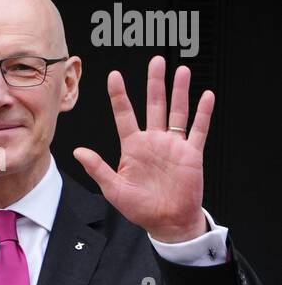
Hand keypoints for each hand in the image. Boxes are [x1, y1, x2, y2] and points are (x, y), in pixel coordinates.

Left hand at [72, 55, 211, 241]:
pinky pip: (198, 129)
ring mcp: (173, 145)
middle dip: (155, 83)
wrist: (167, 222)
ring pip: (177, 111)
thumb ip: (98, 168)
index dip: (119, 95)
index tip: (114, 76)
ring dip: (180, 91)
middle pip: (154, 105)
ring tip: (181, 71)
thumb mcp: (114, 189)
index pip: (124, 115)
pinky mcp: (191, 153)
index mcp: (134, 148)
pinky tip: (206, 96)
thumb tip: (78, 152)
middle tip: (156, 61)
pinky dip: (203, 113)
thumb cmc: (140, 209)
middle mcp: (154, 141)